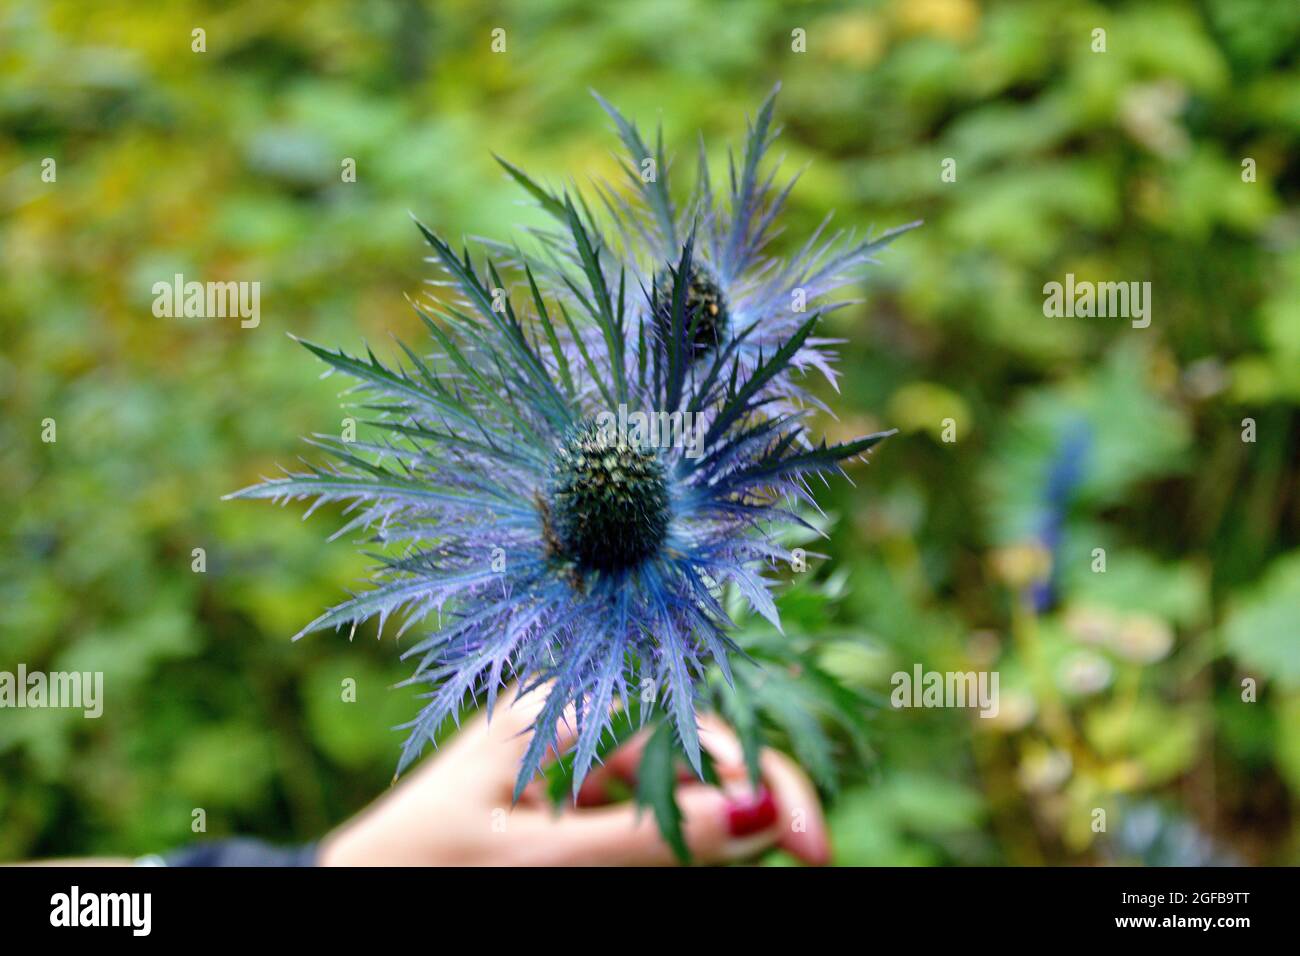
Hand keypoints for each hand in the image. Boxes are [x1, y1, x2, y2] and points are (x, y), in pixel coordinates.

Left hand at [318, 684, 830, 865]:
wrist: (348, 896)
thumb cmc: (418, 869)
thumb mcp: (533, 861)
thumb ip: (646, 840)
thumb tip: (757, 815)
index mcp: (564, 707)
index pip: (692, 724)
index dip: (761, 775)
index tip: (807, 840)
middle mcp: (578, 722)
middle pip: (697, 755)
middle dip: (748, 809)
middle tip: (807, 860)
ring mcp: (574, 765)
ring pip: (678, 793)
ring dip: (710, 834)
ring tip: (742, 858)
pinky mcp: (570, 806)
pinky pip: (642, 819)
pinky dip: (669, 846)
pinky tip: (687, 859)